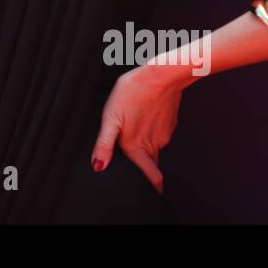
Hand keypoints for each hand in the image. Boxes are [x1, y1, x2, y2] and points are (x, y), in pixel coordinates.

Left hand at [89, 63, 185, 193]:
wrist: (160, 74)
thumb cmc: (133, 92)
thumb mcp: (111, 117)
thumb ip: (104, 144)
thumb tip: (98, 167)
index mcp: (138, 147)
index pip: (152, 179)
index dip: (150, 188)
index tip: (146, 193)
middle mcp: (154, 145)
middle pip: (151, 166)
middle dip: (144, 170)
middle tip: (133, 166)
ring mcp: (164, 135)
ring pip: (155, 150)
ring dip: (145, 148)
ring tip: (133, 133)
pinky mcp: (169, 124)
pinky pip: (159, 135)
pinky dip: (151, 133)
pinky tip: (143, 119)